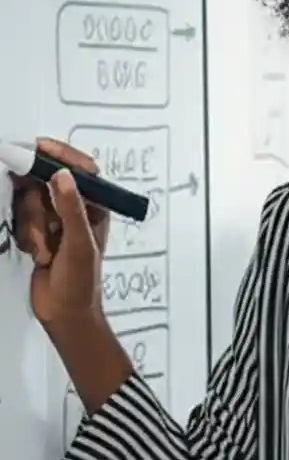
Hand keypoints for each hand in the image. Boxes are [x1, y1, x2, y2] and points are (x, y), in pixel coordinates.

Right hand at [10, 138, 110, 326]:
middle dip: (37, 207)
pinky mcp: (38, 232)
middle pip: (46, 184)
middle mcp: (76, 209)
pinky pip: (22, 221)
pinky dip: (26, 237)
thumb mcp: (79, 243)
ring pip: (30, 203)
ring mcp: (55, 220)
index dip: (59, 155)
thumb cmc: (82, 281)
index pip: (80, 170)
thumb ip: (70, 207)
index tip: (36, 148)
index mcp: (95, 206)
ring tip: (45, 251)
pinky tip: (39, 255)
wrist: (65, 312)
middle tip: (44, 230)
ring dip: (33, 228)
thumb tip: (62, 175)